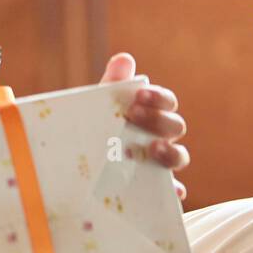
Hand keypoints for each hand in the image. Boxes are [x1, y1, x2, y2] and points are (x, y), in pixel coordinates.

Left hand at [99, 54, 190, 200]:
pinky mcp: (152, 191)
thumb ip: (111, 85)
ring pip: (179, 157)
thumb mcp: (98, 109)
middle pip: (174, 126)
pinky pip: (171, 193)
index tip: (139, 95)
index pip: (166, 103)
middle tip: (133, 115)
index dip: (158, 98)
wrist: (74, 167)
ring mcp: (158, 165)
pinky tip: (172, 191)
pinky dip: (175, 191)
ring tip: (152, 148)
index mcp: (149, 115)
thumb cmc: (94, 130)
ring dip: (171, 151)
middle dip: (158, 119)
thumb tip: (124, 58)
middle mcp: (159, 138)